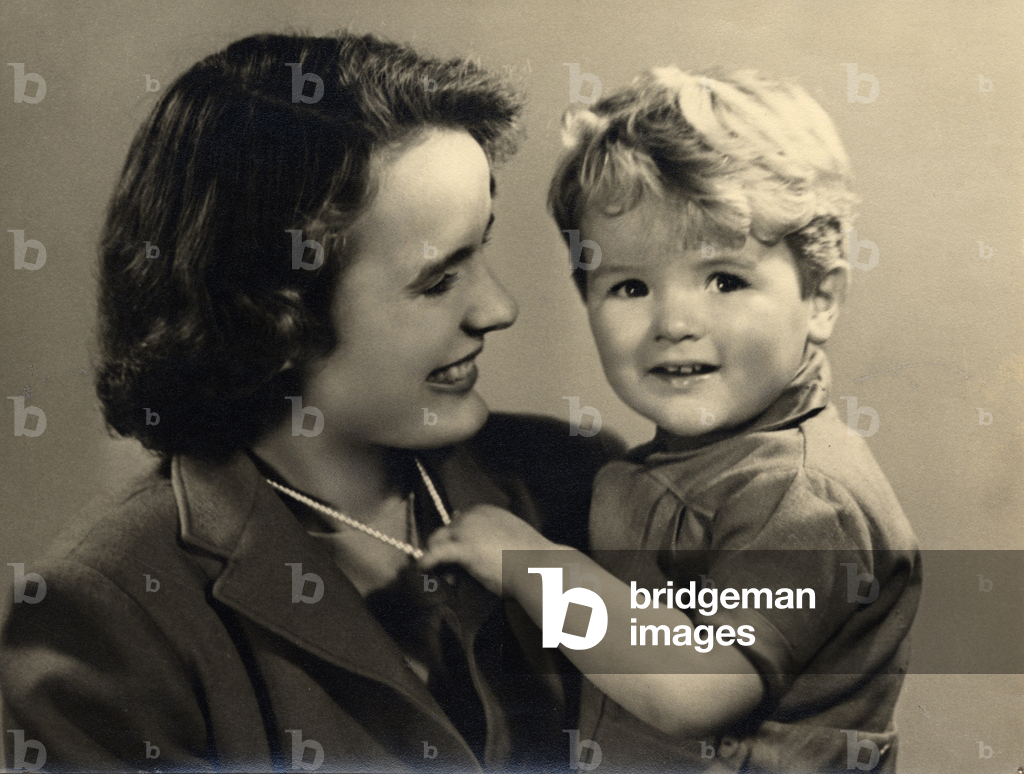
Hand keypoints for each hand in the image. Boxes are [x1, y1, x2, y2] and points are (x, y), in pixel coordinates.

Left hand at [420, 505, 554, 595]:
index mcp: (485, 511)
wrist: (540, 566)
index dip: (456, 541)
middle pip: (445, 531)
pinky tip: (422, 568)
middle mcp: (472, 515)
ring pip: (437, 540)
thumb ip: (491, 536)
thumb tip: (477, 546)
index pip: (458, 522)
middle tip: (453, 572)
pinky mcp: (463, 549)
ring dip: (438, 558)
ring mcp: (466, 531)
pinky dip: (426, 561)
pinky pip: (436, 554)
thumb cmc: (530, 556)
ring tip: (449, 578)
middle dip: (446, 549)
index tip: (460, 558)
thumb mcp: (509, 537)